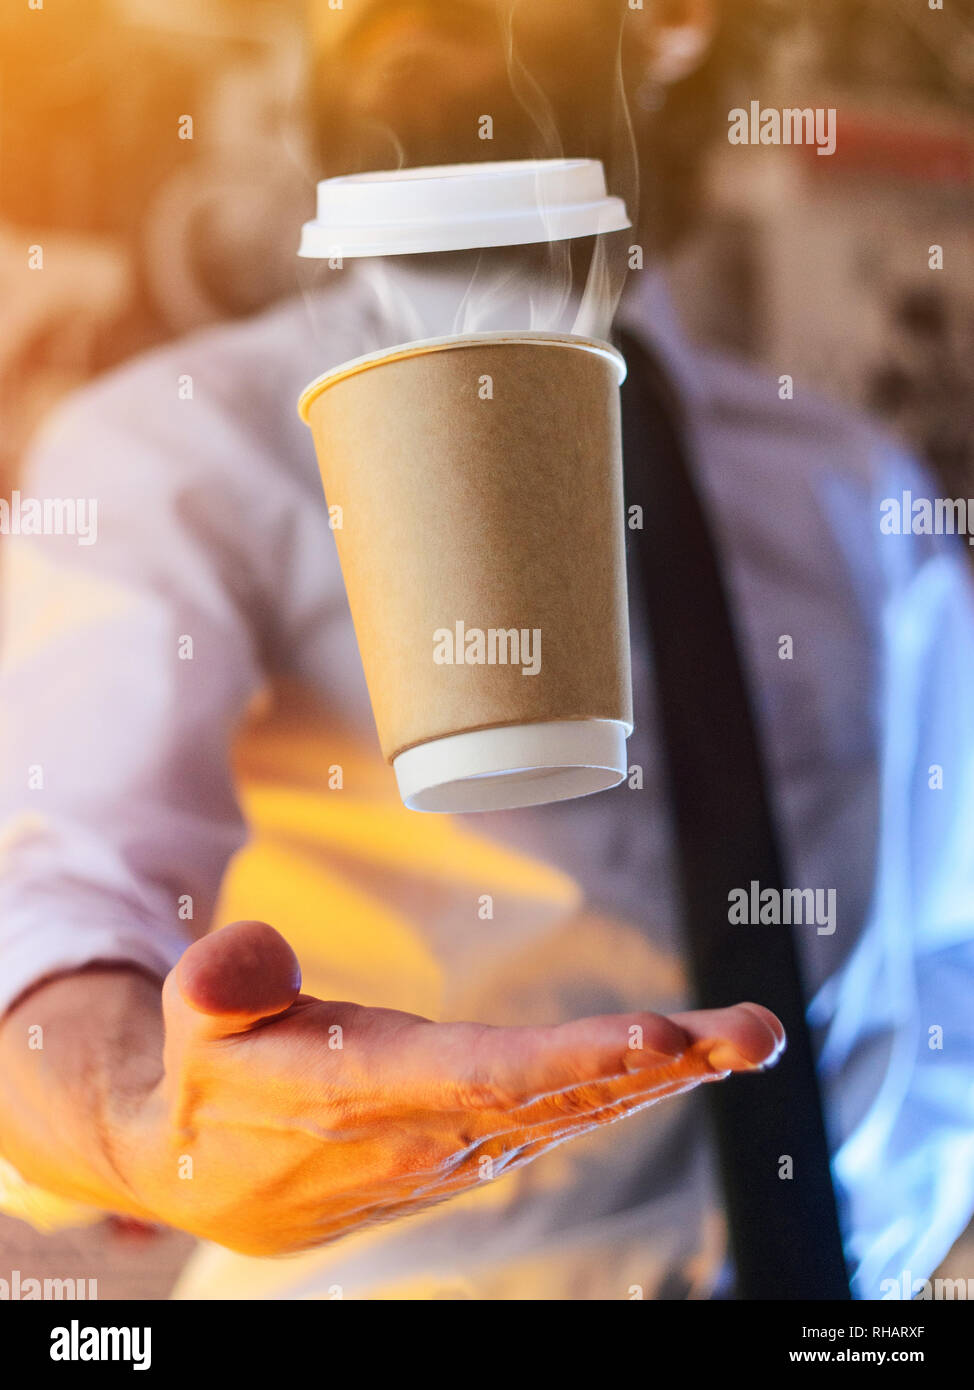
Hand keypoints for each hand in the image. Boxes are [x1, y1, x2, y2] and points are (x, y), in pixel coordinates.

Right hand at [111, 920, 784, 1254]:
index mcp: (368, 1094)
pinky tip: (685, 1061)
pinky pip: (560, 1113)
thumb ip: (220, 985)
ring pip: (576, 1108)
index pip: (487, 1076)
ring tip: (750, 1037)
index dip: (576, 1057)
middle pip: (563, 1095)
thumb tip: (248, 966)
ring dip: (669, 1075)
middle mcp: (430, 1130)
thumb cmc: (210, 1078)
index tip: (661, 1036)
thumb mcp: (192, 1023)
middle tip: (753, 1033)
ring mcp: (457, 1145)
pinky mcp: (467, 1142)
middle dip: (664, 1065)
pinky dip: (628, 1086)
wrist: (206, 1175)